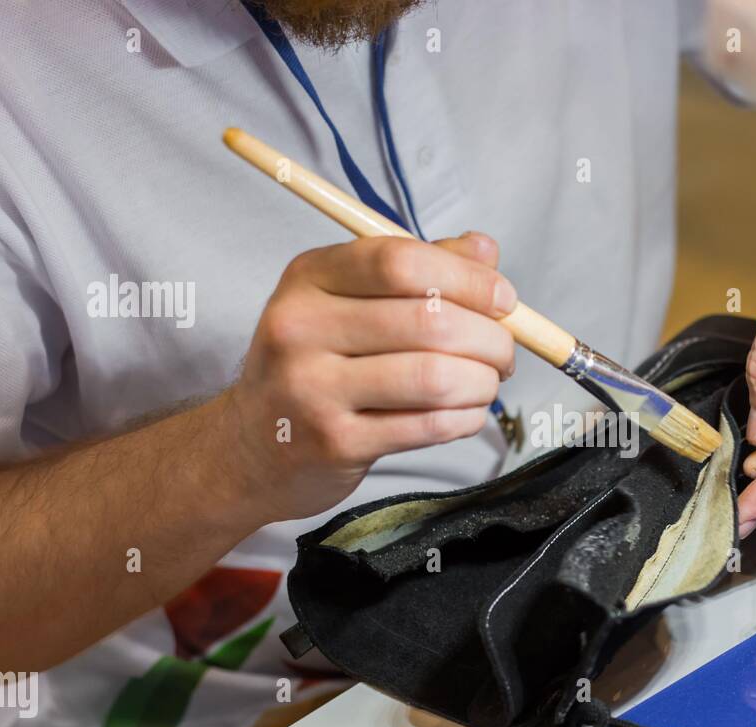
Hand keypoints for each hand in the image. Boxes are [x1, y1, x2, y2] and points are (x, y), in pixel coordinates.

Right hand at [224, 231, 517, 521]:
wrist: (251, 448)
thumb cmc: (315, 366)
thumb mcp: (347, 302)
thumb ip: (419, 270)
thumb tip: (485, 249)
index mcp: (309, 277)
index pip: (401, 262)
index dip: (468, 279)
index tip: (503, 299)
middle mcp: (301, 327)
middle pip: (428, 321)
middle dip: (490, 338)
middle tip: (504, 353)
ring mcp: (312, 389)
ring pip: (434, 377)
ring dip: (482, 382)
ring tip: (487, 384)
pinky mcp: (334, 443)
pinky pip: (427, 426)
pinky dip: (465, 417)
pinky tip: (467, 413)